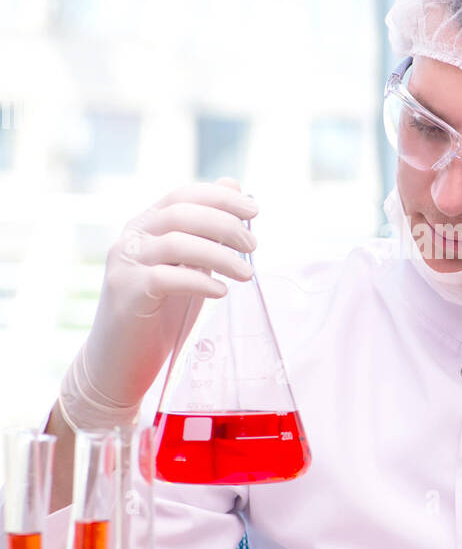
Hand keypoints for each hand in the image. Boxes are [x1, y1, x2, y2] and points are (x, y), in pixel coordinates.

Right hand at [58, 177, 257, 429]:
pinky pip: (167, 277)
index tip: (254, 209)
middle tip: (253, 245)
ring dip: (219, 254)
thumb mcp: (189, 267)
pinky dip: (199, 281)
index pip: (183, 195)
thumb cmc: (160, 315)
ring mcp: (125, 264)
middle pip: (181, 214)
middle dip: (224, 225)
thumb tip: (234, 185)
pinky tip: (221, 291)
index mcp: (146, 225)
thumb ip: (207, 233)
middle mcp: (131, 237)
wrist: (120, 363)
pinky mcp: (126, 293)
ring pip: (176, 243)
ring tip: (246, 273)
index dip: (220, 197)